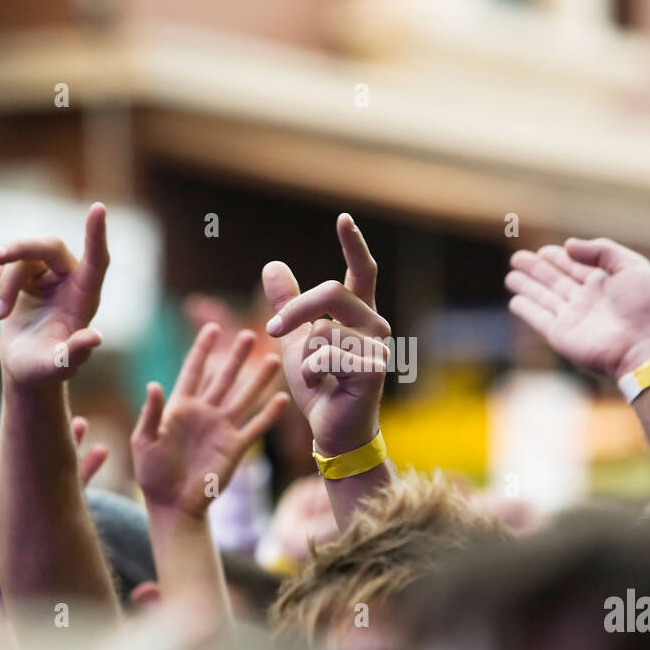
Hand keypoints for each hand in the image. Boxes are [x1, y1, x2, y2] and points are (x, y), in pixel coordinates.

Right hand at [0, 203, 109, 386]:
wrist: (25, 370)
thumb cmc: (46, 371)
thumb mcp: (58, 367)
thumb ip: (74, 354)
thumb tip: (95, 338)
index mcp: (86, 298)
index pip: (98, 260)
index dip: (97, 235)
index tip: (99, 208)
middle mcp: (70, 280)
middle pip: (48, 246)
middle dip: (19, 249)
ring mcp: (47, 276)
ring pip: (21, 258)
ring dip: (3, 283)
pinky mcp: (25, 277)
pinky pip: (4, 266)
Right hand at [0, 417, 106, 565]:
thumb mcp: (16, 537)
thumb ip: (35, 528)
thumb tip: (65, 527)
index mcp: (46, 503)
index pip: (74, 481)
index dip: (88, 465)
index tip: (103, 450)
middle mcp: (33, 486)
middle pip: (57, 458)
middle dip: (71, 441)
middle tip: (82, 424)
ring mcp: (12, 474)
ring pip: (33, 447)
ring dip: (47, 432)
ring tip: (61, 418)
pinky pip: (3, 448)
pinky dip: (13, 433)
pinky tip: (23, 415)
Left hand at [131, 324, 288, 518]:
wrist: (173, 506)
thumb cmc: (153, 474)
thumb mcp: (144, 441)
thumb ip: (151, 413)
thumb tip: (154, 384)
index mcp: (180, 407)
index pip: (193, 371)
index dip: (202, 350)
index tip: (213, 328)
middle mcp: (204, 413)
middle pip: (223, 378)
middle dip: (236, 357)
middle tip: (249, 335)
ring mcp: (222, 429)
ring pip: (244, 398)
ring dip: (257, 380)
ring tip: (273, 360)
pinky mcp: (235, 448)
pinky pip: (255, 428)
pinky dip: (268, 415)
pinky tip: (282, 400)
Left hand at [262, 214, 390, 454]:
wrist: (334, 430)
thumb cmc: (322, 386)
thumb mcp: (298, 341)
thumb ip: (288, 306)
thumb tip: (272, 265)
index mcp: (359, 314)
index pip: (361, 272)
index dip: (354, 244)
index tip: (343, 218)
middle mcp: (374, 325)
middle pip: (332, 291)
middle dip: (296, 310)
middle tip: (274, 329)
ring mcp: (377, 346)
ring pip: (323, 329)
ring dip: (306, 357)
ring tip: (321, 379)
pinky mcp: (373, 369)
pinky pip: (326, 356)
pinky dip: (313, 374)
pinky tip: (328, 388)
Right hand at [505, 237, 649, 379]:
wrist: (645, 345)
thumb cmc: (645, 305)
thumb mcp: (631, 265)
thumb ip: (601, 250)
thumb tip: (567, 245)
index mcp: (605, 283)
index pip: (576, 266)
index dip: (559, 258)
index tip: (543, 250)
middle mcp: (587, 300)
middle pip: (556, 281)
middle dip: (537, 269)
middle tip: (518, 258)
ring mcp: (573, 318)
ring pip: (544, 298)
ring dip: (527, 287)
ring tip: (511, 276)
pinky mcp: (561, 335)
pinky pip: (539, 319)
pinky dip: (527, 310)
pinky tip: (515, 301)